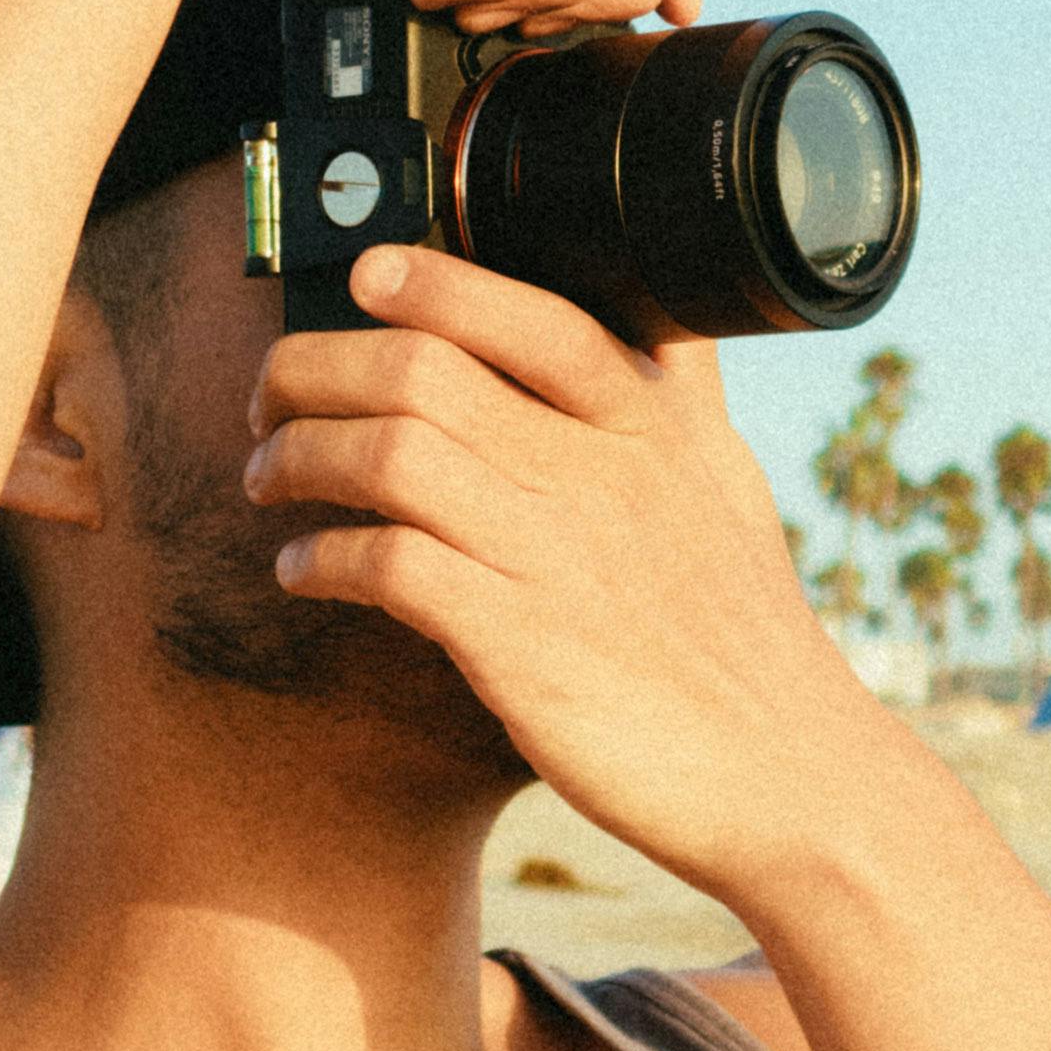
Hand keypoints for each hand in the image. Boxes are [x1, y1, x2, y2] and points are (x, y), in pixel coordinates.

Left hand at [242, 241, 902, 901]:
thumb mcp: (726, 482)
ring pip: (389, 455)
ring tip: (267, 476)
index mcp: (652, 427)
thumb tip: (651, 310)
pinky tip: (303, 569)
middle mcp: (602, 475)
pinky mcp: (517, 647)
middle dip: (316, 368)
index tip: (365, 276)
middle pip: (424, 370)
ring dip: (300, 456)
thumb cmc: (741, 629)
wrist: (782, 775)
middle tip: (270, 399)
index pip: (534, 317)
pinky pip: (388, 567)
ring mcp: (557, 558)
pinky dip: (324, 558)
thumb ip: (677, 392)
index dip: (436, 283)